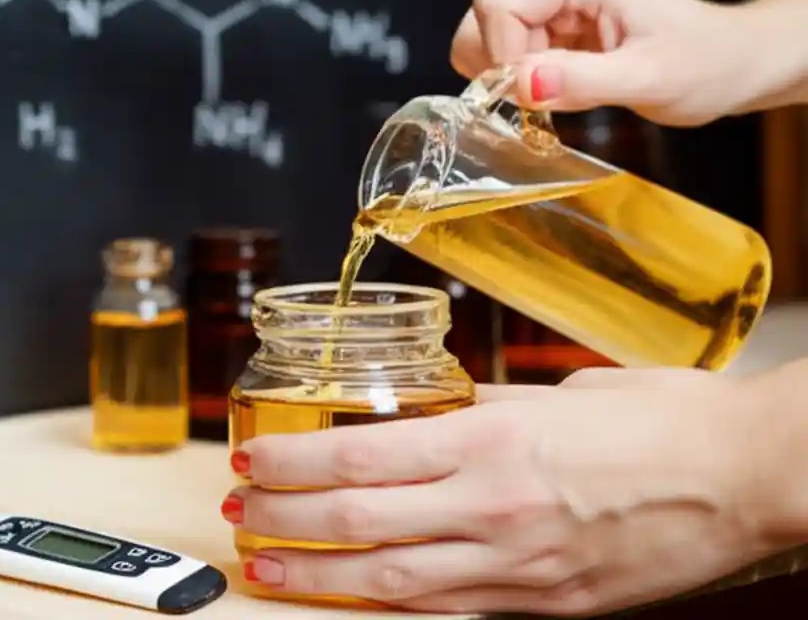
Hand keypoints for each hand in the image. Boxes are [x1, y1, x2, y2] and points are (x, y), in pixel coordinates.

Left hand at [222, 368, 798, 615]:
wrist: (752, 478)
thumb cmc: (666, 419)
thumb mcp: (560, 392)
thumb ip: (485, 403)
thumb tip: (435, 405)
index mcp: (492, 438)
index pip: (356, 455)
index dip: (288, 463)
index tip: (249, 459)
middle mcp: (492, 506)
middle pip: (355, 521)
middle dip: (282, 521)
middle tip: (238, 515)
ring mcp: (518, 565)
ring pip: (390, 580)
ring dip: (317, 576)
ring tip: (266, 569)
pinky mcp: (546, 604)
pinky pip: (449, 609)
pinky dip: (390, 605)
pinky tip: (353, 599)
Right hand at [450, 0, 796, 125]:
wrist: (735, 63)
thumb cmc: (707, 64)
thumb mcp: (649, 79)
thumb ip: (582, 81)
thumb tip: (520, 84)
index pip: (498, 4)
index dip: (500, 55)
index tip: (530, 94)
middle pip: (483, 17)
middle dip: (497, 66)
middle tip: (541, 98)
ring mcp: (557, 4)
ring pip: (488, 38)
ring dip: (508, 77)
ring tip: (559, 94)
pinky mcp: (556, 28)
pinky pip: (510, 54)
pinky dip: (522, 83)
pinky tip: (563, 91)